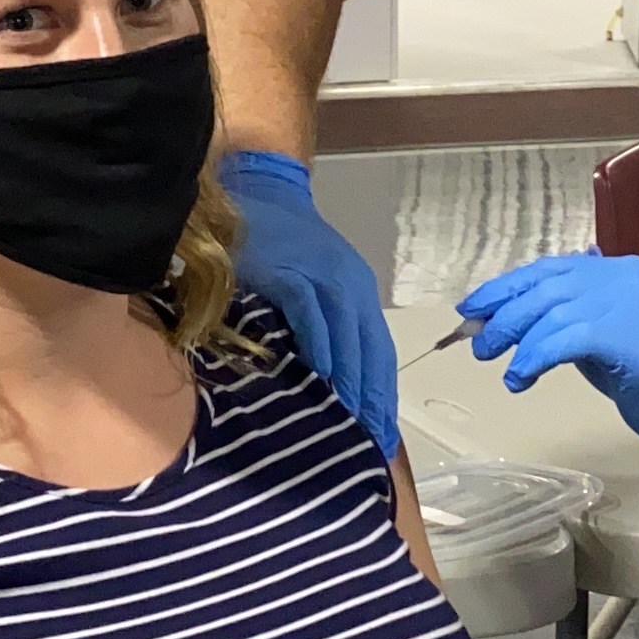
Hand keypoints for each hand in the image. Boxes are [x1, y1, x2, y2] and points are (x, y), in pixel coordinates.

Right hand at [219, 151, 400, 451]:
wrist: (257, 190)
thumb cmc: (280, 246)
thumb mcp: (312, 286)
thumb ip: (324, 328)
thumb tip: (328, 389)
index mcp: (357, 293)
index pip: (378, 354)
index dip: (382, 398)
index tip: (381, 442)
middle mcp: (348, 285)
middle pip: (369, 352)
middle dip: (371, 403)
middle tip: (368, 448)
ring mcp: (320, 277)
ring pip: (345, 338)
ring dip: (349, 385)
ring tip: (348, 430)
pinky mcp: (288, 272)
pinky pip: (310, 315)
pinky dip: (318, 348)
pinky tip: (320, 381)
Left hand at [459, 253, 638, 455]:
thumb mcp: (599, 334)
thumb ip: (564, 317)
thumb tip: (508, 315)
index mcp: (616, 270)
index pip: (548, 270)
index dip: (505, 287)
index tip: (472, 308)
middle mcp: (621, 277)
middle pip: (544, 288)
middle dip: (503, 316)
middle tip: (479, 344)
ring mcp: (628, 303)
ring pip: (550, 313)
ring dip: (515, 342)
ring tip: (502, 368)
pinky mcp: (628, 336)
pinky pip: (564, 339)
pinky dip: (534, 358)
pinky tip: (521, 378)